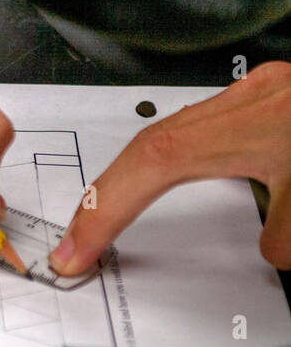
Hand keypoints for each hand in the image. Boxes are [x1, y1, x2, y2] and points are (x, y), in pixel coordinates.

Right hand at [52, 61, 290, 274]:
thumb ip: (284, 236)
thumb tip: (267, 254)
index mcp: (252, 122)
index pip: (153, 164)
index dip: (103, 207)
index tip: (76, 248)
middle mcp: (245, 100)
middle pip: (146, 145)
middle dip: (105, 195)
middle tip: (78, 239)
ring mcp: (254, 92)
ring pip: (169, 131)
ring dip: (133, 173)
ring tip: (107, 211)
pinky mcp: (267, 95)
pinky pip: (199, 123)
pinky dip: (171, 155)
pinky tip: (169, 174)